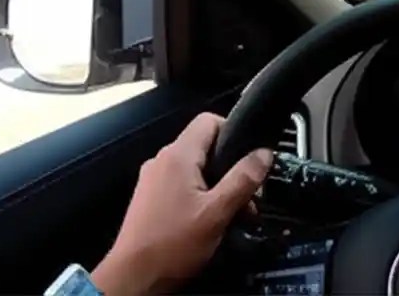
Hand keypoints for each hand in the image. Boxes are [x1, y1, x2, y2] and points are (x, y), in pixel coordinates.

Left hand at [91, 113, 272, 295]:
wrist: (133, 278)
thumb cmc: (173, 244)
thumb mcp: (218, 211)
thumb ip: (244, 178)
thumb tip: (264, 153)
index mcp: (177, 156)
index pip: (209, 121)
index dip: (234, 132)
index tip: (251, 157)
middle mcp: (161, 161)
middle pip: (205, 147)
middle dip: (231, 168)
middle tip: (247, 197)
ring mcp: (152, 180)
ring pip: (195, 169)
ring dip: (218, 187)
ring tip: (232, 214)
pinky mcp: (149, 199)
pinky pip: (181, 185)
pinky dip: (200, 197)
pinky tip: (210, 222)